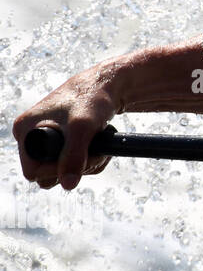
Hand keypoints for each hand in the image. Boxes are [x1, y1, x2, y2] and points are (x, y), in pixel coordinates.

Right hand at [12, 65, 121, 189]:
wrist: (108, 84)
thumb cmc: (92, 99)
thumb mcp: (83, 127)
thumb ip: (74, 156)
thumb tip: (67, 185)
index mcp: (26, 130)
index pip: (32, 171)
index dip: (57, 171)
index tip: (80, 159)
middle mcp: (32, 136)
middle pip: (48, 174)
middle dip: (75, 168)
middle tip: (95, 152)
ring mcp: (47, 139)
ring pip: (63, 171)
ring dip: (87, 163)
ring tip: (100, 144)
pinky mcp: (62, 141)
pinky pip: (73, 163)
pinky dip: (90, 158)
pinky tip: (100, 144)